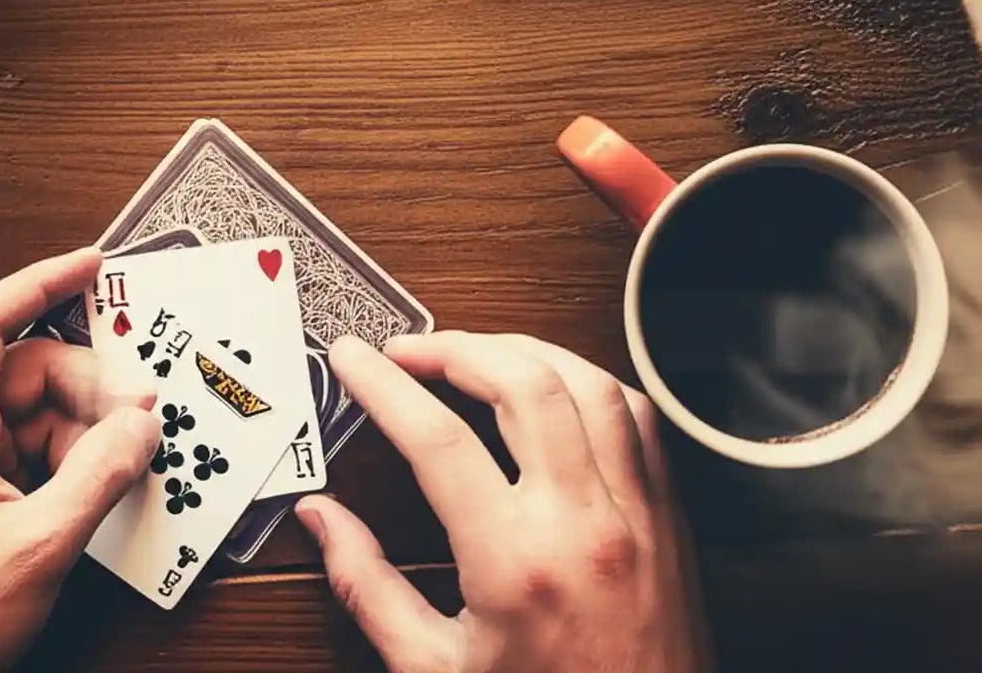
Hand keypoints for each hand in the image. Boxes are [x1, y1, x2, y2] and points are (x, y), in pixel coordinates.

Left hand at [0, 249, 160, 672]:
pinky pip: (27, 448)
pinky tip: (95, 484)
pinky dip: (68, 458)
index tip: (90, 264)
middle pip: (26, 372)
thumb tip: (139, 425)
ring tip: (123, 462)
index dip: (41, 283)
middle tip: (141, 413)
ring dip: (84, 430)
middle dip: (91, 387)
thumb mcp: (42, 544)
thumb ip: (100, 474)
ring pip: (33, 412)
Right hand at [295, 332, 709, 671]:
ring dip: (526, 351)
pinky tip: (557, 386)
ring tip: (477, 352)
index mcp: (514, 561)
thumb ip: (368, 588)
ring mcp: (634, 512)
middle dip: (456, 348)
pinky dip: (590, 382)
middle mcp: (582, 522)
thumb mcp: (432, 670)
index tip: (356, 360)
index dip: (384, 386)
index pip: (436, 438)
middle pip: (522, 384)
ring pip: (588, 384)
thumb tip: (322, 521)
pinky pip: (636, 417)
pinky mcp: (666, 517)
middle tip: (411, 350)